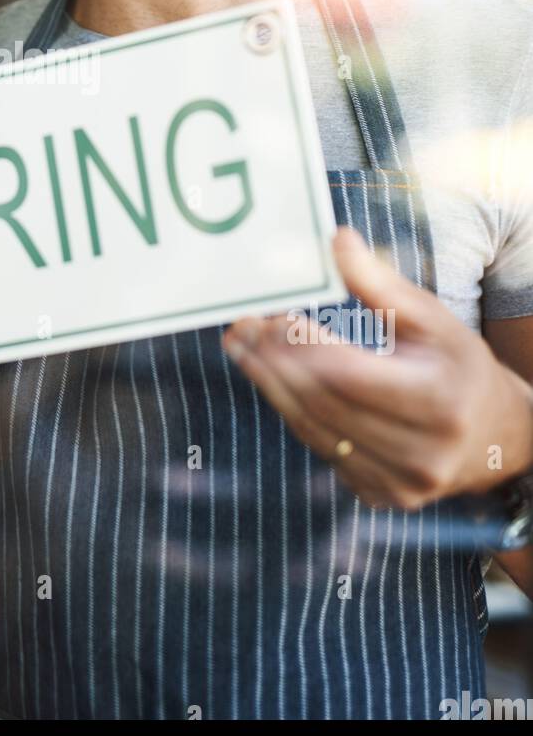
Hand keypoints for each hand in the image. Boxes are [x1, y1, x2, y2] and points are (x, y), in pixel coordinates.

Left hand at [221, 226, 532, 510]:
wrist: (494, 436)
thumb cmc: (457, 365)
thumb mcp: (432, 317)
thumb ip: (379, 283)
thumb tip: (335, 240)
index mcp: (438, 402)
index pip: (350, 374)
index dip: (304, 345)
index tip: (269, 315)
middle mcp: (421, 453)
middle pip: (323, 404)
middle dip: (274, 362)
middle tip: (241, 329)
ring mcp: (398, 484)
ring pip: (314, 430)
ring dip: (271, 386)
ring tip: (242, 349)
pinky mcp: (379, 495)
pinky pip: (321, 448)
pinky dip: (292, 411)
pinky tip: (271, 380)